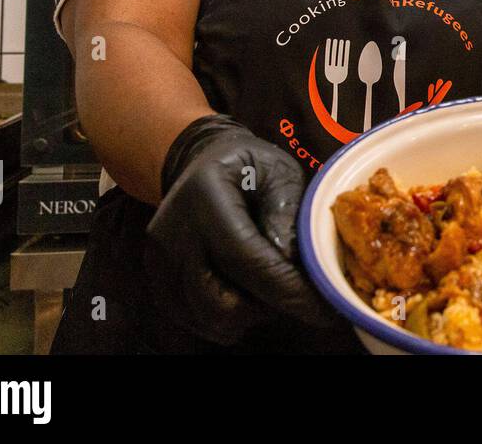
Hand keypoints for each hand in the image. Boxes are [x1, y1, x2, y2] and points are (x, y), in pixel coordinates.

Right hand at [144, 120, 336, 344]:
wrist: (200, 163)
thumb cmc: (249, 167)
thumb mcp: (279, 172)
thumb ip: (287, 212)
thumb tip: (290, 262)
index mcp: (205, 199)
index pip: (245, 258)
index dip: (286, 288)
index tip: (323, 308)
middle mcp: (173, 235)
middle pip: (224, 300)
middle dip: (270, 305)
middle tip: (299, 293)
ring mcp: (160, 262)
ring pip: (210, 318)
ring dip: (250, 314)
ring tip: (273, 288)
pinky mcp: (158, 282)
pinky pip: (196, 319)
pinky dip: (228, 319)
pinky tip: (249, 295)